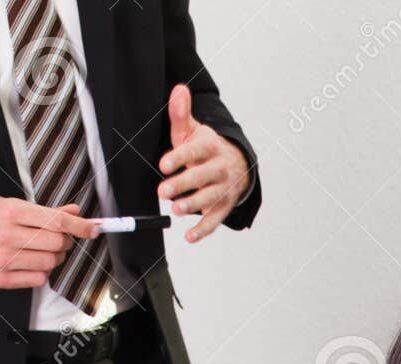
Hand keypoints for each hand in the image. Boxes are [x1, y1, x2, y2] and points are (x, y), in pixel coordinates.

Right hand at [0, 197, 95, 288]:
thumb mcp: (8, 205)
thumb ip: (43, 211)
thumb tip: (73, 212)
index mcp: (10, 211)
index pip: (55, 221)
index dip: (79, 226)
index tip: (93, 229)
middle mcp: (8, 235)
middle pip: (57, 243)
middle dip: (63, 242)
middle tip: (54, 240)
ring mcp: (4, 258)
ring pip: (50, 263)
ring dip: (53, 258)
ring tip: (39, 251)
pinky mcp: (1, 278)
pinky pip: (38, 280)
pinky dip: (40, 273)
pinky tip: (29, 264)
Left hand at [158, 85, 251, 241]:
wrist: (236, 165)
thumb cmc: (205, 148)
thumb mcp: (193, 130)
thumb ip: (182, 113)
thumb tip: (178, 89)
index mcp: (211, 147)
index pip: (196, 151)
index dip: (180, 157)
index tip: (164, 164)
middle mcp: (220, 168)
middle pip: (202, 177)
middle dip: (183, 184)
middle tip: (163, 191)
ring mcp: (223, 189)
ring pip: (209, 198)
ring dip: (193, 205)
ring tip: (176, 209)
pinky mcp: (224, 206)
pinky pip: (215, 220)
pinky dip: (203, 231)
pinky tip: (189, 237)